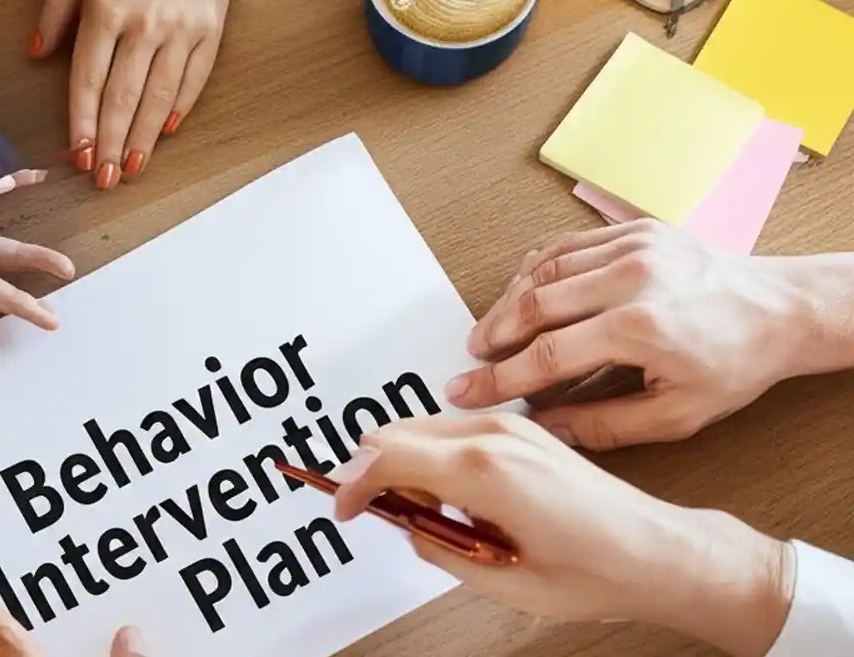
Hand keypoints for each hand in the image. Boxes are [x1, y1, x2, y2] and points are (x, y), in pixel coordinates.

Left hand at [32, 0, 238, 188]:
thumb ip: (58, 7)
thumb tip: (37, 53)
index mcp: (107, 9)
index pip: (88, 81)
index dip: (81, 124)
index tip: (76, 155)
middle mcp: (145, 25)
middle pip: (123, 99)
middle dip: (109, 144)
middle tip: (102, 179)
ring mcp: (183, 28)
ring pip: (160, 97)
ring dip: (142, 138)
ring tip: (130, 168)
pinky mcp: (212, 26)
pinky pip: (195, 77)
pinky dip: (180, 107)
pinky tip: (165, 131)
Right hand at [331, 413, 791, 655]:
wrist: (658, 552)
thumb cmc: (598, 569)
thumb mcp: (502, 579)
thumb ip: (439, 549)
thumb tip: (410, 527)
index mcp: (483, 470)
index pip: (386, 456)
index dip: (354, 484)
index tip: (347, 509)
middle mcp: (494, 435)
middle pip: (396, 432)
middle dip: (378, 473)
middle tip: (392, 518)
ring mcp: (510, 427)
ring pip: (422, 426)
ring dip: (408, 465)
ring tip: (439, 515)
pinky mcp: (522, 430)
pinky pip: (453, 429)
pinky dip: (436, 457)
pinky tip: (462, 498)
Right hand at [446, 219, 809, 449]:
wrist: (780, 309)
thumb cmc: (735, 362)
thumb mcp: (677, 415)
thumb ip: (604, 425)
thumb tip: (545, 428)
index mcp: (642, 328)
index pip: (548, 355)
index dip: (499, 378)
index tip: (468, 390)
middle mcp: (632, 278)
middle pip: (534, 305)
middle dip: (493, 336)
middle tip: (471, 359)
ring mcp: (632, 247)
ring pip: (543, 271)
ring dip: (507, 302)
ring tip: (489, 330)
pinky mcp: (632, 230)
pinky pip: (565, 246)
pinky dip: (534, 270)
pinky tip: (521, 292)